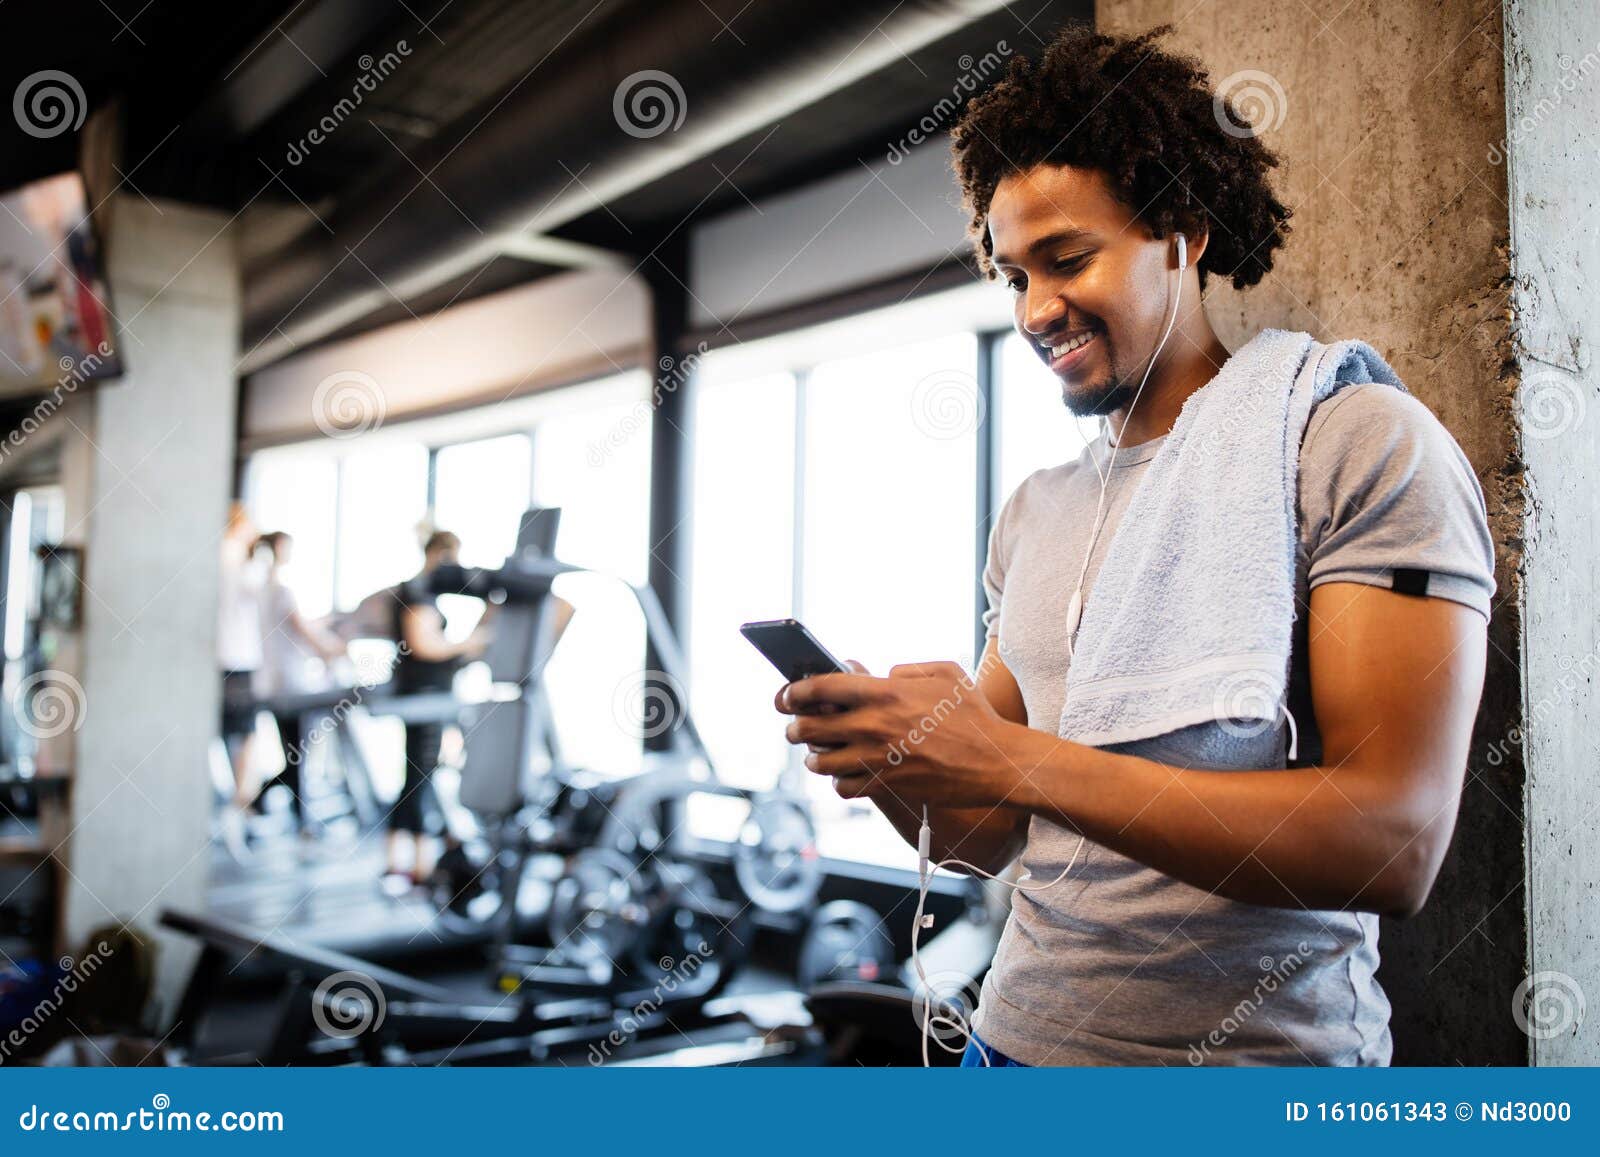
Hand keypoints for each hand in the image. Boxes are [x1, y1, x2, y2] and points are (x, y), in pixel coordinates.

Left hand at [775, 660, 1025, 807]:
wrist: (995, 762)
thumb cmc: (974, 715)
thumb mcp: (945, 673)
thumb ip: (908, 668)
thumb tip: (884, 674)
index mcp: (883, 692)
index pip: (820, 688)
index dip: (795, 691)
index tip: (786, 695)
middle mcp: (873, 725)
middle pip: (811, 727)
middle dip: (796, 727)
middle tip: (796, 727)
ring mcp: (877, 758)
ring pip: (821, 761)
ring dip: (814, 757)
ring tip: (817, 754)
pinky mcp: (886, 785)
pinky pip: (844, 787)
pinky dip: (839, 782)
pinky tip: (845, 774)